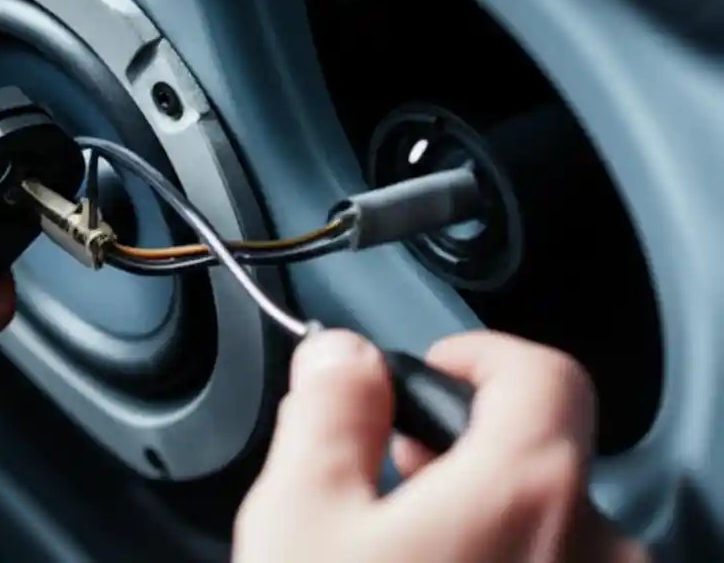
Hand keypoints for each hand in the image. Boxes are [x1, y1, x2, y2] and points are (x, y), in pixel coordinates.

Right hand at [234, 330, 649, 562]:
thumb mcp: (301, 515)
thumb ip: (327, 411)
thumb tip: (341, 355)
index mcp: (528, 490)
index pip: (542, 370)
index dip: (474, 354)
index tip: (429, 369)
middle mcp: (594, 549)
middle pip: (541, 448)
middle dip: (462, 446)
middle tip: (391, 471)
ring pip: (551, 522)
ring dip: (484, 511)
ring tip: (402, 541)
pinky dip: (503, 557)